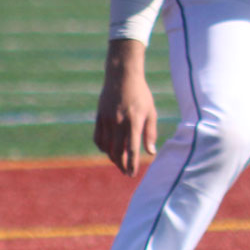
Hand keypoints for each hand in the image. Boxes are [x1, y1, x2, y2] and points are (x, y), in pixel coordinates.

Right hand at [94, 39, 157, 175]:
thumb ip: (151, 133)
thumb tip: (151, 152)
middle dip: (121, 165)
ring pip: (106, 147)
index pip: (131, 149)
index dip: (131, 164)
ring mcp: (107, 120)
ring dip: (112, 158)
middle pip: (117, 151)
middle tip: (126, 172)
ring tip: (119, 162)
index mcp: (134, 122)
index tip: (132, 173)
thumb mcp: (151, 112)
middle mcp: (119, 123)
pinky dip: (102, 147)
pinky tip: (108, 150)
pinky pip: (98, 138)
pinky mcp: (99, 117)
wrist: (122, 76)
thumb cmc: (141, 94)